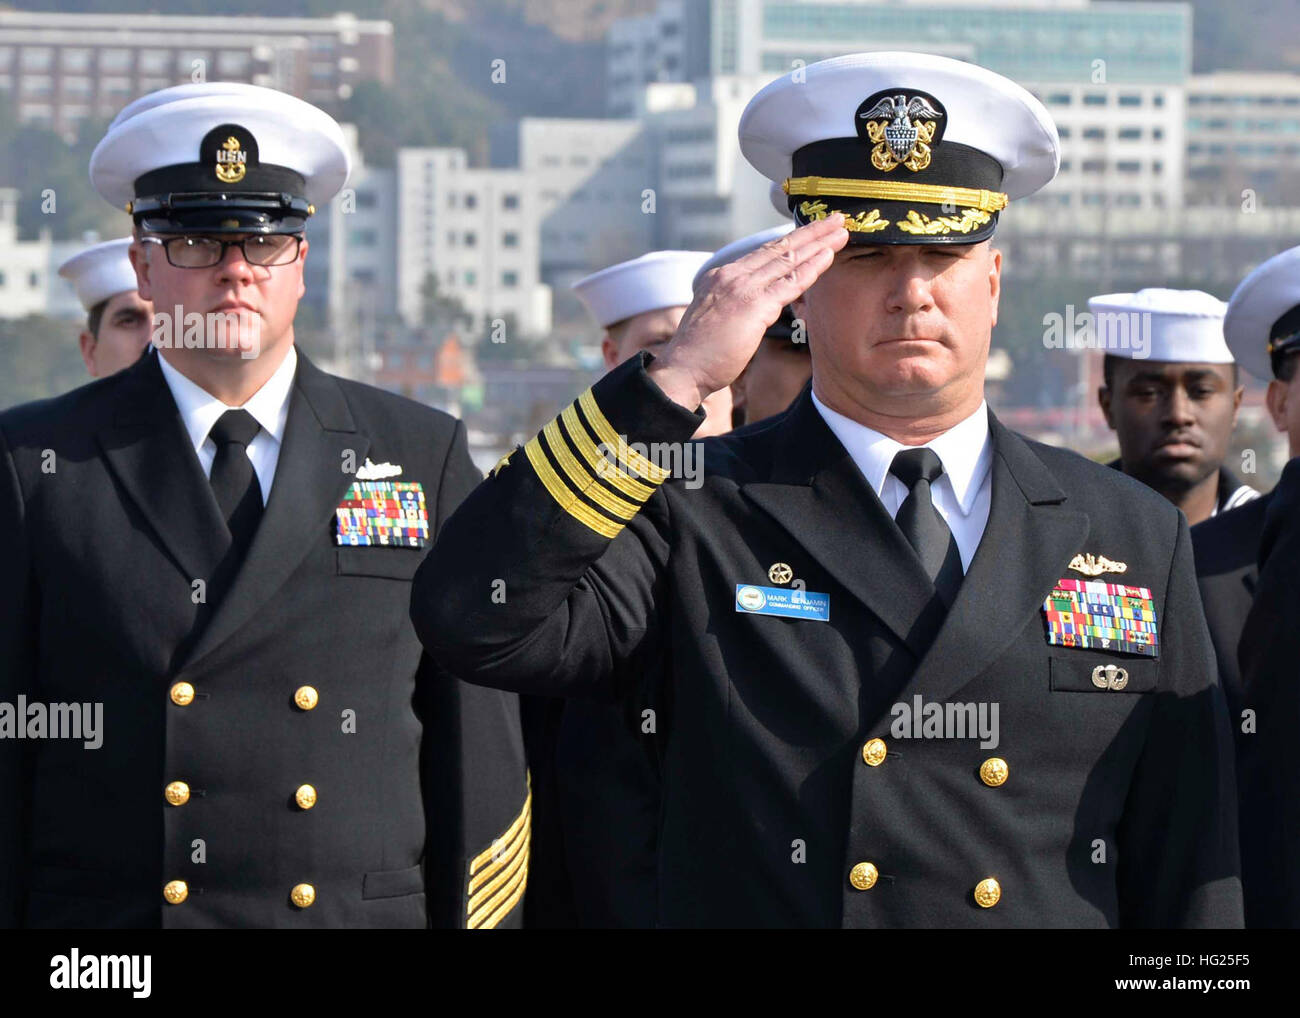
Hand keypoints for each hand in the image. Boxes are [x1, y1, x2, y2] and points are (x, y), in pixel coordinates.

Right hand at [647, 214, 847, 410]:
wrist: (683, 369)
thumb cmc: (700, 354)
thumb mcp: (715, 318)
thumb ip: (735, 305)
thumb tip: (754, 309)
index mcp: (721, 276)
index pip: (762, 254)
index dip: (790, 242)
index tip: (811, 232)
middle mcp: (732, 275)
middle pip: (778, 248)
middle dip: (810, 232)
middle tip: (835, 219)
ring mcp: (743, 288)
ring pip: (788, 259)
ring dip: (818, 242)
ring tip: (840, 230)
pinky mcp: (753, 306)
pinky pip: (790, 282)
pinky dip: (812, 267)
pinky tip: (829, 255)